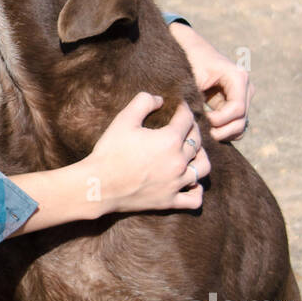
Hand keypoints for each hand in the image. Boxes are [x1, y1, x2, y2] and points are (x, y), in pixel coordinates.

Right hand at [83, 92, 210, 214]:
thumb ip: (143, 102)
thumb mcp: (124, 119)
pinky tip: (191, 183)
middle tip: (184, 125)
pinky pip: (194, 199)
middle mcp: (178, 162)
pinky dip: (197, 190)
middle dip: (193, 128)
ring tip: (193, 152)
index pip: (187, 119)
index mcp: (170, 140)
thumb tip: (159, 99)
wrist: (98, 185)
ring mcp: (176, 183)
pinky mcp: (169, 201)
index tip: (179, 105)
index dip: (184, 108)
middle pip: (197, 141)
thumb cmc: (110, 151)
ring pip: (203, 168)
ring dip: (201, 156)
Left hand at [167, 22, 252, 141]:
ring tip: (204, 131)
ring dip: (223, 133)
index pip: (237, 109)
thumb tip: (197, 126)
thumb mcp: (192, 78)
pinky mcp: (235, 102)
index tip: (201, 119)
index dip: (220, 120)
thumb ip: (197, 101)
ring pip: (240, 125)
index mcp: (238, 77)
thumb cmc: (189, 60)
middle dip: (222, 130)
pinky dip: (224, 130)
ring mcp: (243, 95)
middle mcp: (245, 86)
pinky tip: (207, 128)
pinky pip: (235, 124)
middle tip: (202, 131)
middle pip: (241, 120)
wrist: (189, 48)